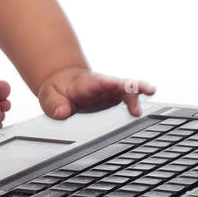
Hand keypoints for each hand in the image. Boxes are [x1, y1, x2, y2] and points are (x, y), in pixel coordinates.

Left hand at [37, 67, 156, 119]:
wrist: (62, 83)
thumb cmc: (56, 90)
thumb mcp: (49, 98)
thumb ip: (55, 106)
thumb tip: (62, 113)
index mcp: (85, 84)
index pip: (98, 82)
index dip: (108, 83)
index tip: (115, 83)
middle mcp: (101, 84)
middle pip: (119, 82)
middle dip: (131, 86)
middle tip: (146, 90)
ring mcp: (109, 89)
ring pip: (128, 88)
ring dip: (138, 92)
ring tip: (148, 96)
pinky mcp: (114, 95)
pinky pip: (129, 96)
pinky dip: (136, 101)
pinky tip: (139, 111)